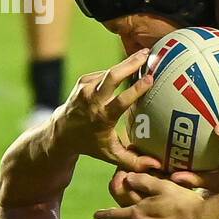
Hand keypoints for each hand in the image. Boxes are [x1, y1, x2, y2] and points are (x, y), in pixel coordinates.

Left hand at [51, 49, 161, 171]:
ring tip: (144, 54)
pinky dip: (117, 69)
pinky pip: (105, 73)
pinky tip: (130, 66)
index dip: (136, 89)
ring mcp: (86, 88)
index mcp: (102, 117)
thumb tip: (157, 165)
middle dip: (130, 64)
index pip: (121, 101)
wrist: (60, 133)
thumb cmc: (91, 144)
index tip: (150, 78)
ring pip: (109, 71)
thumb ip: (133, 161)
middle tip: (148, 53)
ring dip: (127, 63)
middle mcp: (92, 100)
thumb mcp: (111, 155)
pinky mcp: (84, 81)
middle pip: (112, 77)